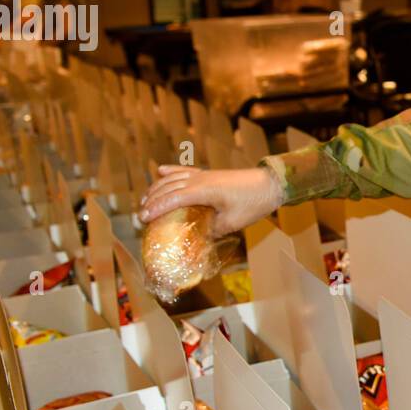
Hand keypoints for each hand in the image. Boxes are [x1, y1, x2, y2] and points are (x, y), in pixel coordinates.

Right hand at [140, 164, 283, 236]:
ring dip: (157, 187)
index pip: (173, 199)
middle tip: (140, 215)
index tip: (143, 218)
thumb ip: (213, 230)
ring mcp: (204, 174)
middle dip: (152, 200)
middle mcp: (200, 179)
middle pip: (169, 188)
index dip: (157, 208)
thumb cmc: (253, 203)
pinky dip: (171, 171)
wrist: (269, 184)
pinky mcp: (209, 173)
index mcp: (204, 191)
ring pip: (174, 178)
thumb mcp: (233, 223)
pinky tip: (160, 170)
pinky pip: (185, 170)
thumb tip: (198, 239)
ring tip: (145, 199)